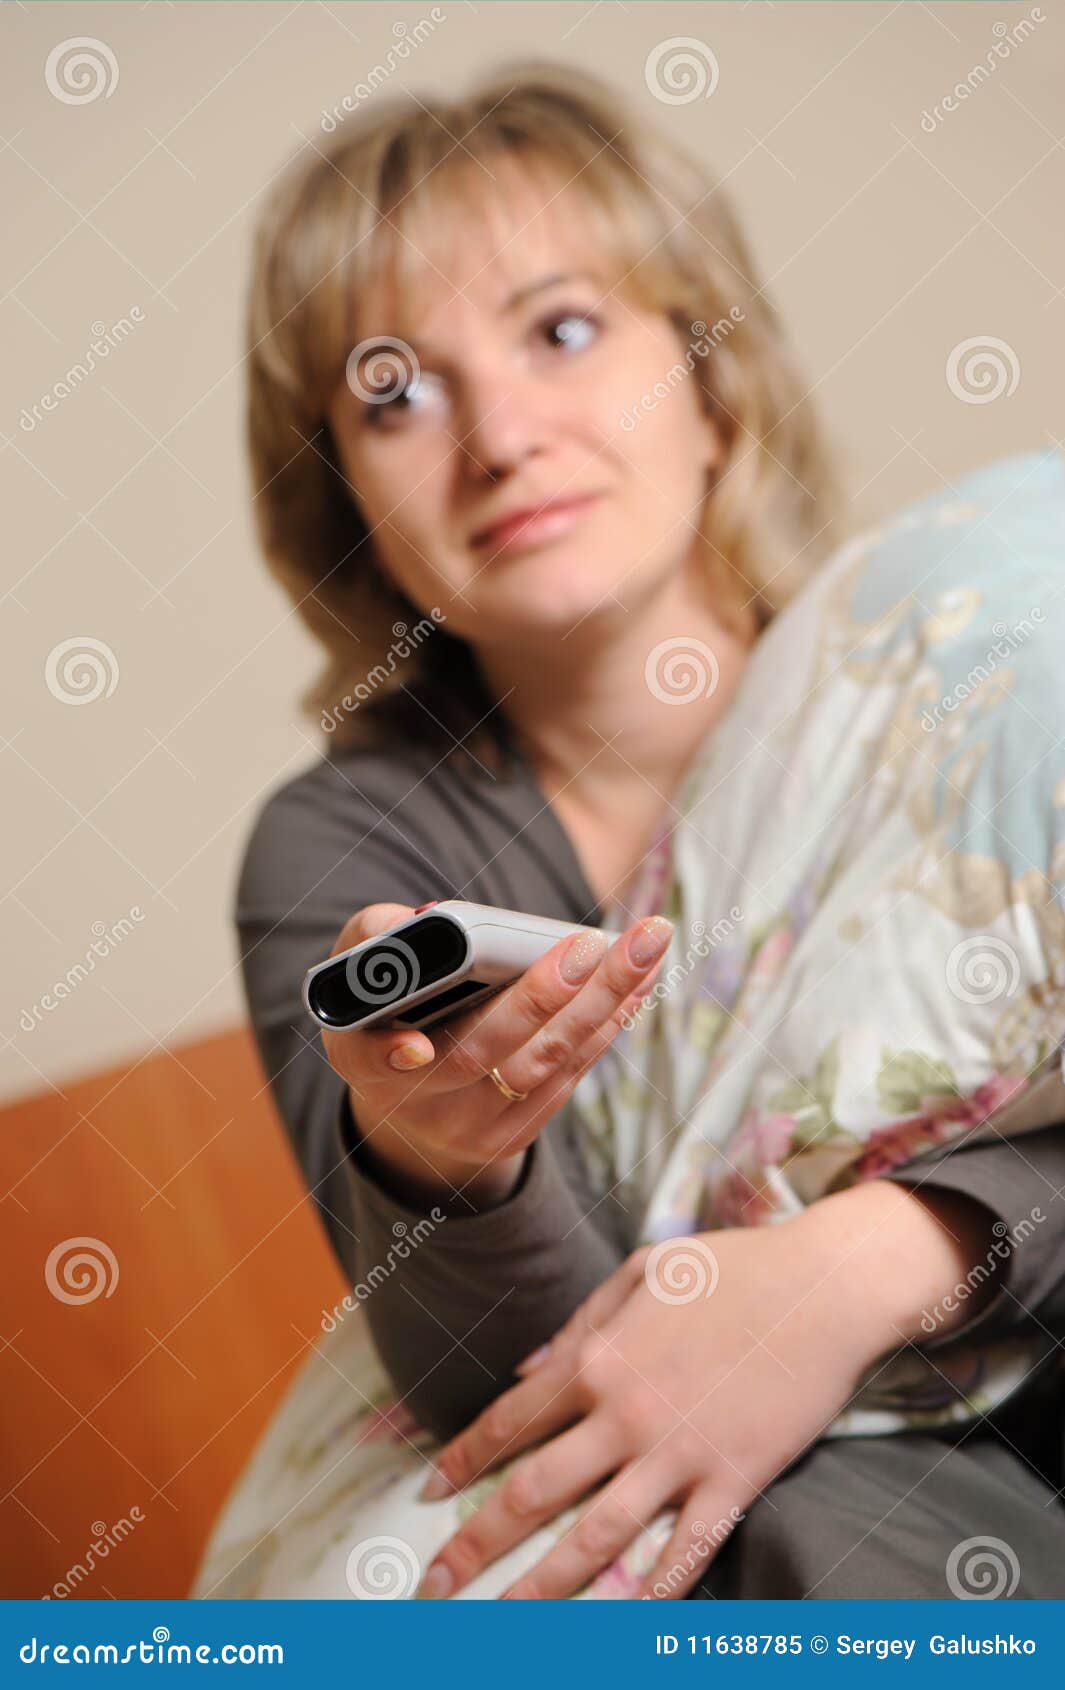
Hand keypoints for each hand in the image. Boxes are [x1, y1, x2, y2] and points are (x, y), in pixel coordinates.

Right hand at [321, 903, 672, 1208]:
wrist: (408, 1098)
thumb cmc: (387, 1006)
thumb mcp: (361, 970)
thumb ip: (375, 938)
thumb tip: (417, 920)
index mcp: (361, 1056)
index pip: (367, 1059)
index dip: (388, 1054)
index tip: (413, 1046)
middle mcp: (412, 1103)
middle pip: (482, 1053)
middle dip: (541, 996)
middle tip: (590, 944)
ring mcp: (466, 1127)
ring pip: (541, 1064)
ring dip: (602, 1002)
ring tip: (645, 945)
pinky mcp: (512, 1135)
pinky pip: (569, 1076)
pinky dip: (608, 1023)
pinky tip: (640, 980)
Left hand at [415, 1180, 996, 1598]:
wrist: (827, 1286)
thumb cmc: (736, 1269)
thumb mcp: (645, 1272)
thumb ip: (582, 1324)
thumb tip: (526, 1371)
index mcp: (600, 1358)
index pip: (511, 1422)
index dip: (463, 1462)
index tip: (429, 1495)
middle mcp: (626, 1413)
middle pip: (534, 1492)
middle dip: (475, 1544)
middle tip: (433, 1586)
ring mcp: (679, 1454)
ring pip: (594, 1538)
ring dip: (540, 1588)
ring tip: (500, 1624)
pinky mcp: (733, 1481)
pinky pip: (683, 1554)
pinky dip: (648, 1596)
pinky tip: (617, 1626)